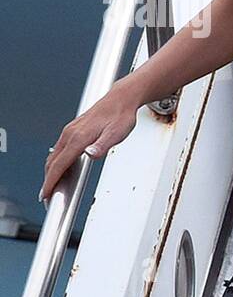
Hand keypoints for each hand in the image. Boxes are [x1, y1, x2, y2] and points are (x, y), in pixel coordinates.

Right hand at [40, 85, 139, 203]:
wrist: (121, 99)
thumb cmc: (120, 116)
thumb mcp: (116, 133)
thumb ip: (102, 145)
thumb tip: (90, 154)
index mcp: (78, 137)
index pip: (60, 164)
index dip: (51, 181)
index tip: (46, 194)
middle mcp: (70, 134)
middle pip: (53, 162)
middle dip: (48, 181)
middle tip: (48, 198)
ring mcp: (69, 131)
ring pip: (54, 156)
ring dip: (50, 172)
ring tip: (52, 187)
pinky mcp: (72, 130)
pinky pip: (59, 150)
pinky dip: (56, 162)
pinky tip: (61, 170)